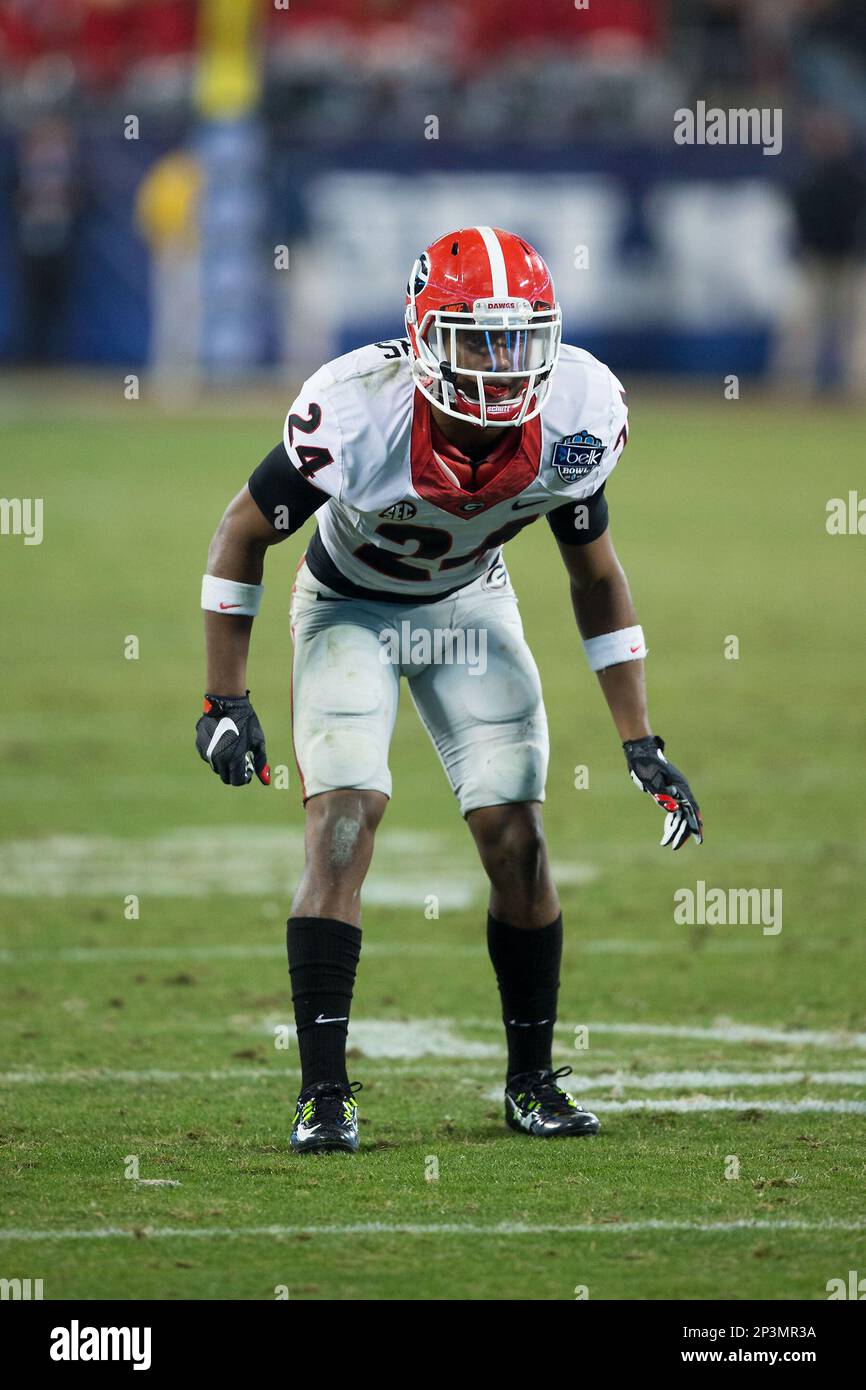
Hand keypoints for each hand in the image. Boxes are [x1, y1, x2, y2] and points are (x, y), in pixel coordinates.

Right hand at [196, 692, 269, 785]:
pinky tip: (222, 740)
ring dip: (224, 763)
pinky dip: (215, 753)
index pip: (236, 781)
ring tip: (232, 747)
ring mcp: (206, 752)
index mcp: (233, 760)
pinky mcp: (199, 744)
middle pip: (225, 777)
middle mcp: (217, 759)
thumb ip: (261, 762)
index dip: (244, 778)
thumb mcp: (258, 742)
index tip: (248, 769)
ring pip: (216, 767)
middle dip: (234, 772)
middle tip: (241, 760)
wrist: (227, 702)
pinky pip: (208, 756)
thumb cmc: (246, 721)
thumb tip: (266, 780)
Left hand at [623, 734, 701, 849]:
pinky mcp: (668, 793)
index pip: (691, 810)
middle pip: (686, 815)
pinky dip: (670, 822)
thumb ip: (662, 794)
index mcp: (680, 787)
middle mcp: (680, 791)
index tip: (698, 839)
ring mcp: (675, 792)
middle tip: (675, 847)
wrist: (641, 752)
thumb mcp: (651, 780)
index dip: (695, 825)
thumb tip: (673, 809)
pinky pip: (672, 811)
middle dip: (682, 832)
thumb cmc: (646, 765)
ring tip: (667, 844)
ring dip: (674, 829)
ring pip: (679, 815)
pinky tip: (667, 832)